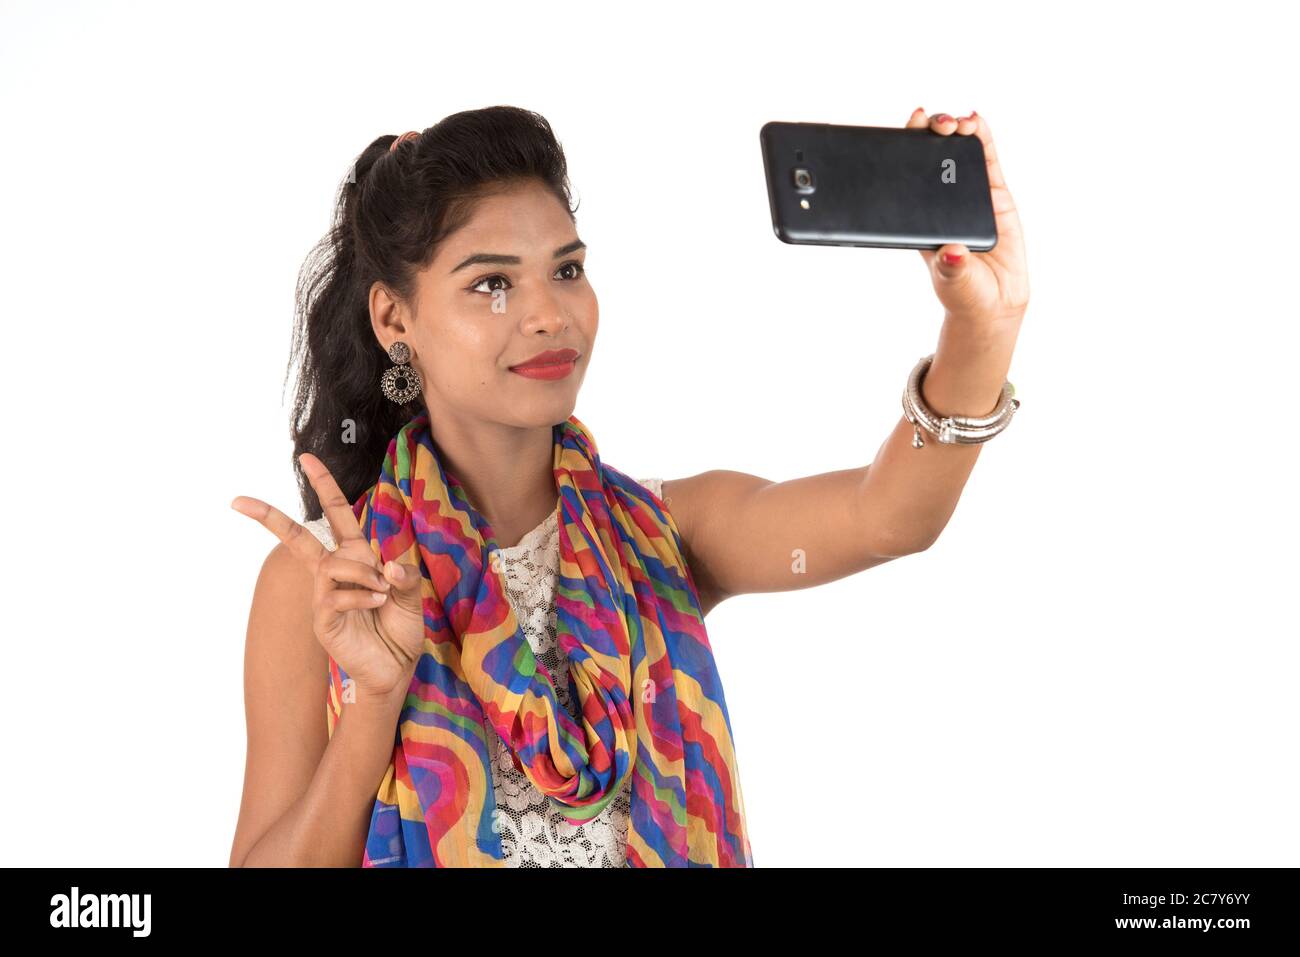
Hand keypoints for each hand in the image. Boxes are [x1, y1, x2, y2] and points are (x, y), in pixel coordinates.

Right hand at [231, 453, 424, 698]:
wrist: (395, 669)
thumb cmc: (401, 628)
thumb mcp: (412, 595)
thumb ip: (406, 576)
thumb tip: (386, 564)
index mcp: (356, 556)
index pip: (337, 515)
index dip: (324, 485)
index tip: (306, 458)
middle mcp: (334, 573)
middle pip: (298, 538)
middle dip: (270, 517)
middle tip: (238, 500)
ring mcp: (324, 597)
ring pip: (332, 565)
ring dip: (361, 572)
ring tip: (383, 591)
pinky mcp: (323, 622)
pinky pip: (334, 596)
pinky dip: (359, 595)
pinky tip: (377, 602)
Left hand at [906, 108, 1029, 324]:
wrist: (995, 303)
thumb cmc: (965, 293)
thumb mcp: (953, 281)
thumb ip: (952, 267)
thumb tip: (952, 252)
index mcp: (920, 218)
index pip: (907, 175)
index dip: (906, 147)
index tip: (907, 127)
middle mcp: (941, 201)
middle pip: (932, 155)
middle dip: (931, 132)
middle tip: (936, 126)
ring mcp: (968, 194)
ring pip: (959, 152)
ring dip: (957, 130)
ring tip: (958, 122)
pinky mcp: (994, 195)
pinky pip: (987, 161)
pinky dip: (983, 139)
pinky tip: (977, 122)